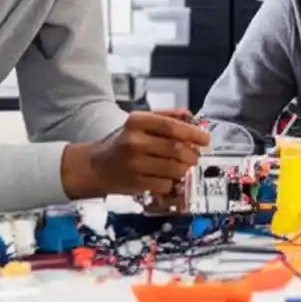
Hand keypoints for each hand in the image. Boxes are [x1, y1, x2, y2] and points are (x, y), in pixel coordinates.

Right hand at [64, 111, 209, 197]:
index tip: (205, 139)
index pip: (171, 126)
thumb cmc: (122, 143)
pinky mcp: (135, 182)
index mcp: (137, 121)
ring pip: (173, 168)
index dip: (192, 133)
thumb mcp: (139, 123)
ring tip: (184, 167)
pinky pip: (165, 184)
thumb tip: (193, 117)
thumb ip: (166, 117)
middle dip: (192, 155)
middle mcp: (134, 140)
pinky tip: (168, 178)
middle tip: (196, 156)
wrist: (95, 167)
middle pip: (176, 149)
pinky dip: (172, 182)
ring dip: (184, 169)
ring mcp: (134, 163)